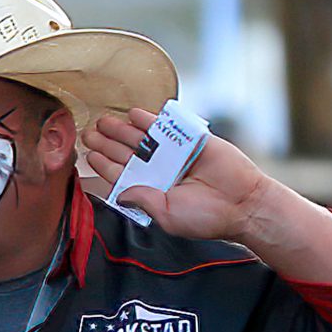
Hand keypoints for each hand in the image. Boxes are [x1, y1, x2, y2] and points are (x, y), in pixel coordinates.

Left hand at [82, 107, 268, 241]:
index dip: (105, 164)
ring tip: (104, 122)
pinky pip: (167, 128)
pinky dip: (151, 120)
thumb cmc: (206, 217)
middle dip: (108, 143)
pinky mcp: (191, 140)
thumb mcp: (167, 215)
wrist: (242, 204)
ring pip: (143, 139)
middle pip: (128, 153)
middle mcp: (160, 171)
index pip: (122, 174)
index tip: (89, 154)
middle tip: (89, 132)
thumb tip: (120, 192)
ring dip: (123, 129)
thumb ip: (143, 200)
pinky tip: (133, 114)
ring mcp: (175, 154)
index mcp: (152, 190)